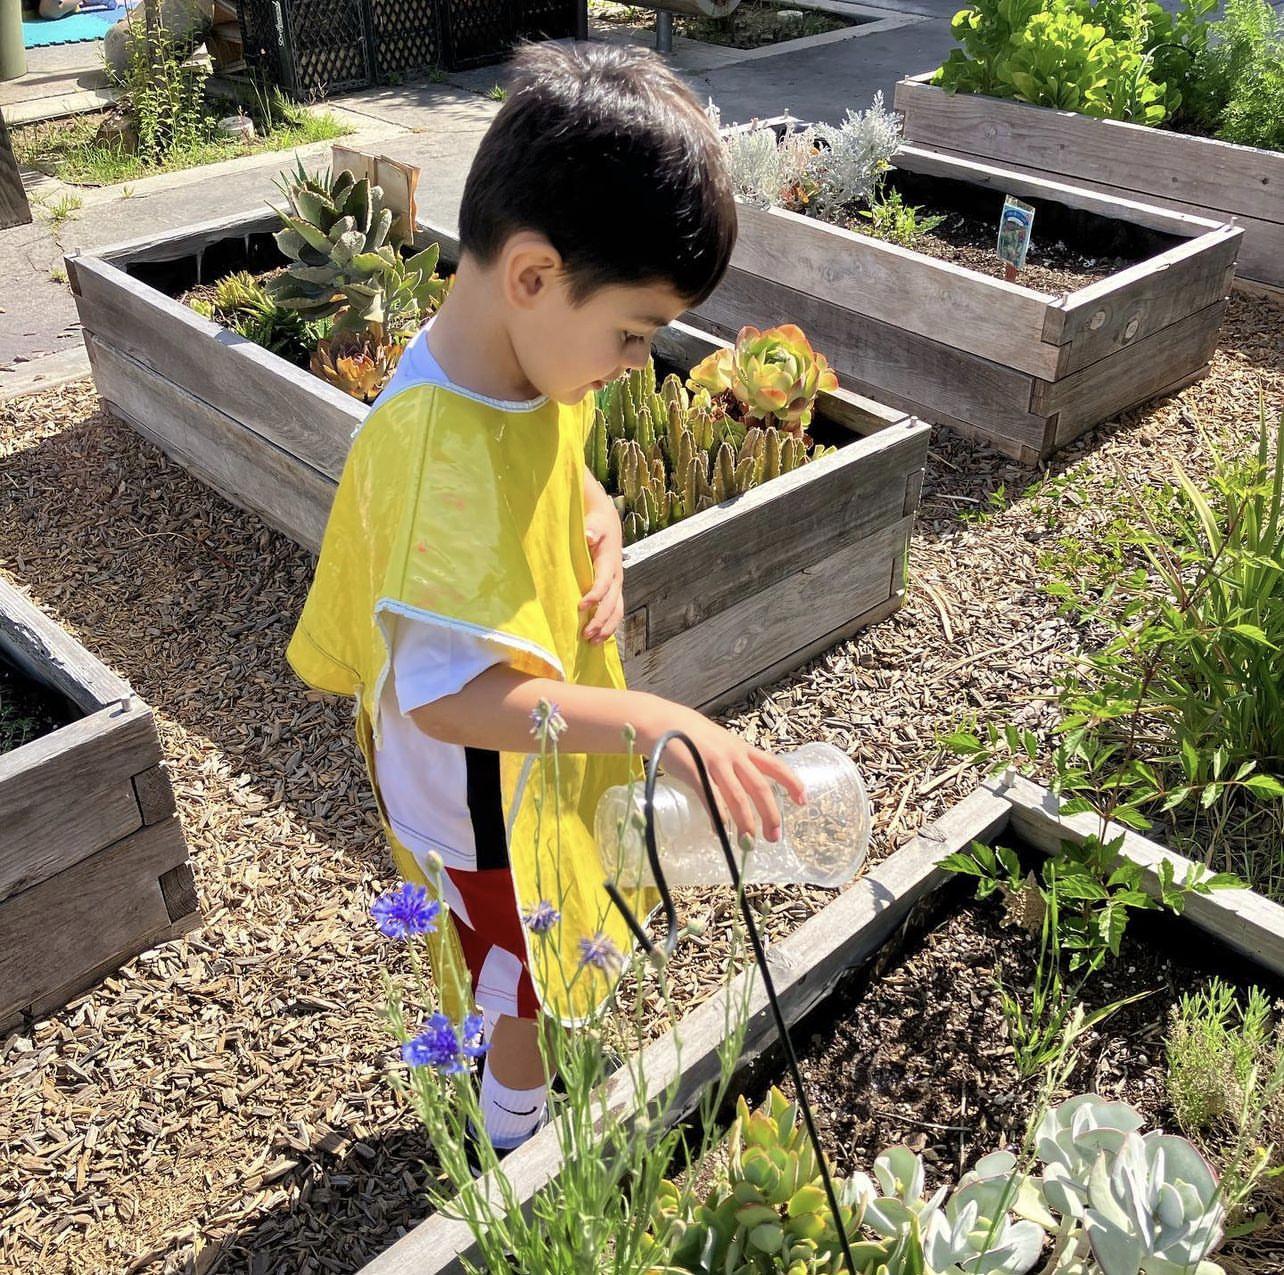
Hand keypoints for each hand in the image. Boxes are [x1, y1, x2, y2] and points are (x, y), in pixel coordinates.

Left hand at [581, 480, 623, 644]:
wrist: (607, 523)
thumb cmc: (596, 524)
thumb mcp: (593, 523)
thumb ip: (591, 530)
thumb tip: (588, 536)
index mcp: (609, 562)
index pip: (604, 583)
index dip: (594, 596)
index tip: (580, 606)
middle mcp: (617, 576)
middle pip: (611, 603)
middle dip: (599, 620)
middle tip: (585, 634)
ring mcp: (617, 584)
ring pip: (616, 611)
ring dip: (606, 627)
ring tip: (592, 642)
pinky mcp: (615, 589)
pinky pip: (615, 611)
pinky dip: (609, 625)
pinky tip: (599, 638)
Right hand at [640, 704, 806, 846]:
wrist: (662, 721)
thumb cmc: (691, 734)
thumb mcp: (720, 742)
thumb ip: (732, 762)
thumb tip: (743, 786)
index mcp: (742, 749)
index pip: (775, 765)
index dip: (792, 783)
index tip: (803, 801)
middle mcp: (733, 755)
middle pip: (760, 788)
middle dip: (770, 814)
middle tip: (774, 837)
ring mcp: (715, 763)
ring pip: (738, 797)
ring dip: (747, 823)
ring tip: (749, 842)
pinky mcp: (695, 771)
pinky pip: (711, 799)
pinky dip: (719, 817)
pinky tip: (720, 831)